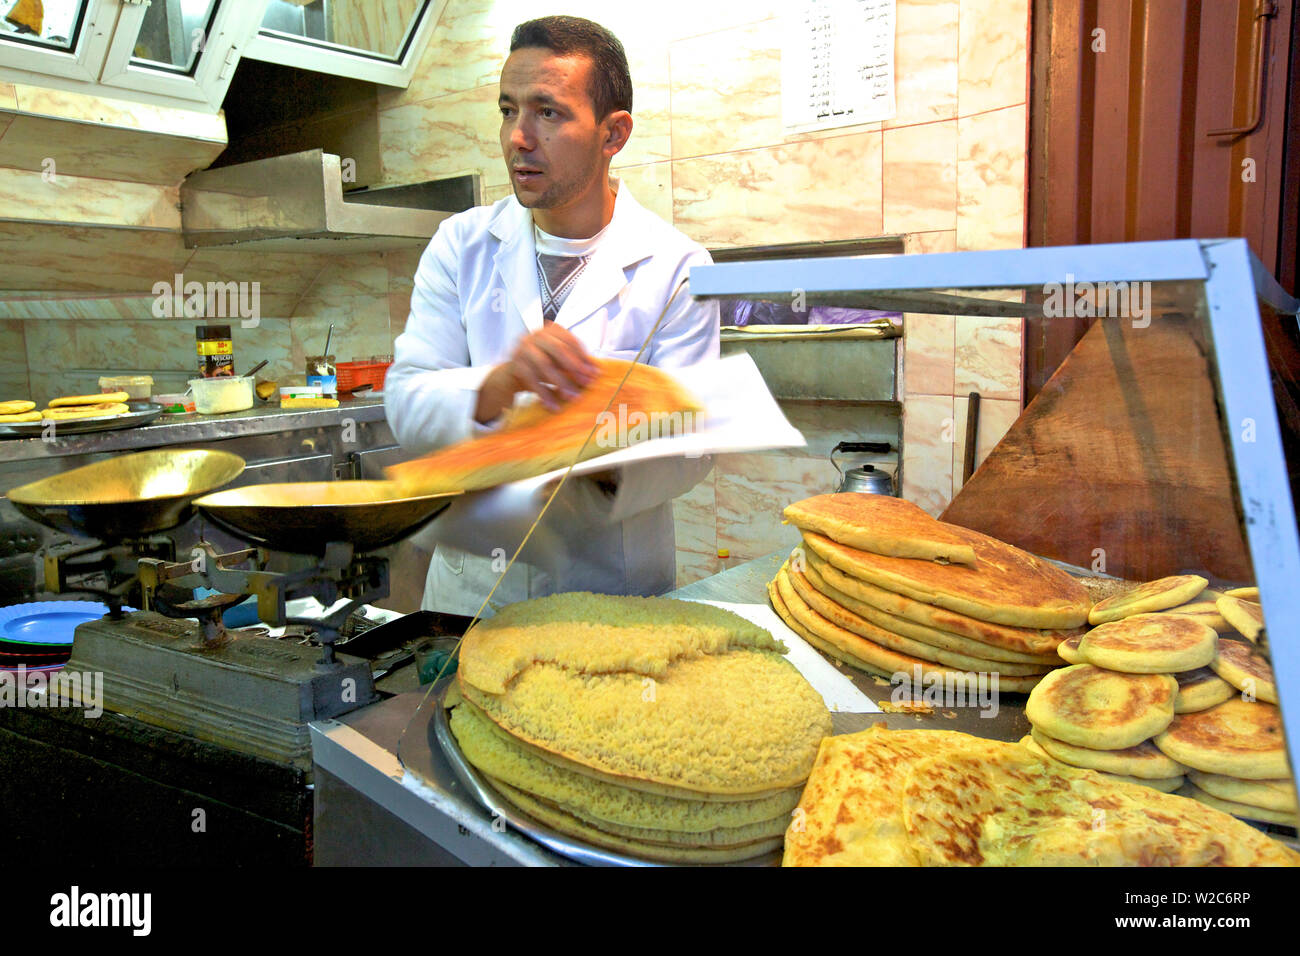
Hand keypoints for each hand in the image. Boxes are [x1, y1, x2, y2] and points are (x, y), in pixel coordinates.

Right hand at [475, 324, 599, 422]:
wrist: (511, 375)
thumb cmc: (540, 366)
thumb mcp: (558, 362)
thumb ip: (575, 362)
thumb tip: (596, 370)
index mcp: (549, 330)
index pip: (569, 340)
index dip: (583, 357)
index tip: (594, 372)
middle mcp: (534, 335)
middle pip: (558, 349)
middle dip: (574, 368)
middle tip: (587, 383)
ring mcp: (522, 348)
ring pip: (545, 365)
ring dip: (561, 382)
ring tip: (573, 397)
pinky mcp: (515, 364)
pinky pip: (532, 380)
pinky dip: (544, 394)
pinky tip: (554, 406)